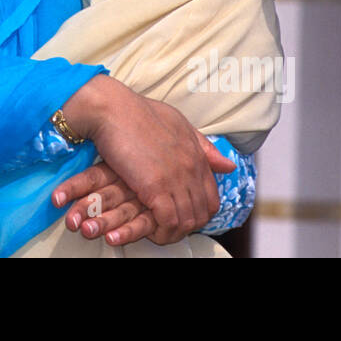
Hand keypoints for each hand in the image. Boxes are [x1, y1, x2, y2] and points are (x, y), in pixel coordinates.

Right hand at [51, 96, 234, 245]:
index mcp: (196, 154)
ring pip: (187, 220)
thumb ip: (202, 146)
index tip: (182, 214)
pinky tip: (149, 229)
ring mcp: (175, 178)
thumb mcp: (177, 124)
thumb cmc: (136, 112)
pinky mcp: (155, 187)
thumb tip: (229, 166)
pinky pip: (168, 221)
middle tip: (168, 227)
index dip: (199, 211)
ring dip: (174, 231)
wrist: (111, 108)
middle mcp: (191, 167)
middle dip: (187, 225)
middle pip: (202, 213)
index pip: (212, 197)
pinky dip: (160, 231)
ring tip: (158, 232)